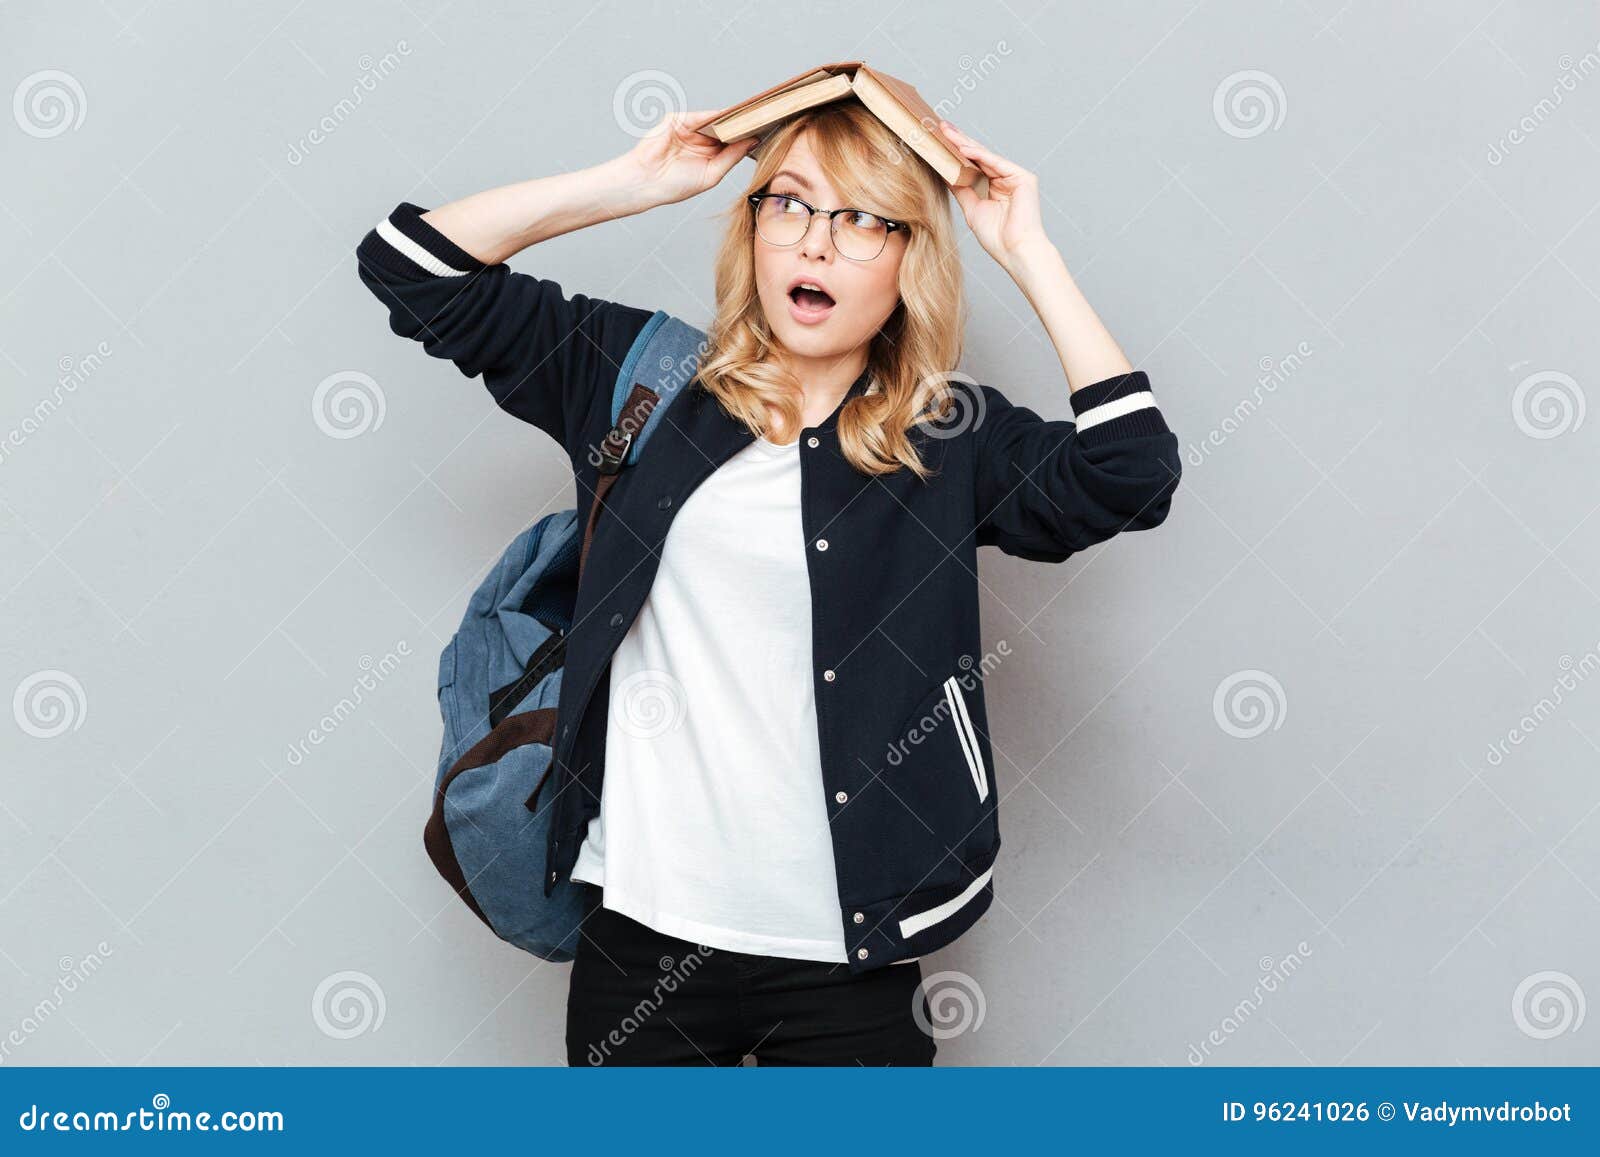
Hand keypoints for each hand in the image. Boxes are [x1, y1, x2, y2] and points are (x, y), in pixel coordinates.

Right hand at [621, 108, 758, 206]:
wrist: (646, 181)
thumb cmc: (675, 185)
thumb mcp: (711, 174)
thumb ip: (731, 156)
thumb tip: (752, 141)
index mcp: (709, 156)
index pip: (733, 142)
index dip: (749, 137)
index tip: (770, 132)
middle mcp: (701, 140)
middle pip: (728, 128)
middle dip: (745, 125)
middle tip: (769, 120)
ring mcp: (689, 129)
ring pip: (718, 119)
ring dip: (735, 118)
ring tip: (756, 116)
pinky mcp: (679, 120)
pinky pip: (704, 115)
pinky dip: (719, 115)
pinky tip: (735, 116)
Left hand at [940, 120, 1050, 270]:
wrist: (1015, 251)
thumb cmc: (997, 237)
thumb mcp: (972, 208)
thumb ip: (962, 189)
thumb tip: (945, 173)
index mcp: (995, 186)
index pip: (973, 164)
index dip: (957, 152)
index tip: (939, 140)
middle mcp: (1006, 178)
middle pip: (979, 156)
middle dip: (959, 141)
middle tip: (940, 127)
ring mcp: (1015, 176)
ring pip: (986, 156)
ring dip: (965, 144)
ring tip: (947, 134)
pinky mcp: (1023, 177)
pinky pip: (997, 162)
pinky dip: (980, 155)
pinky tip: (963, 148)